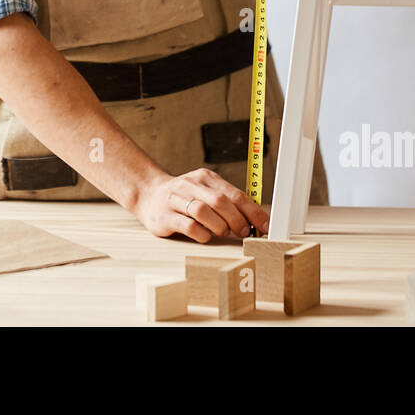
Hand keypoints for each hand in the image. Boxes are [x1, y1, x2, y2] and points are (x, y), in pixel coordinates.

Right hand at [132, 167, 270, 241]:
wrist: (149, 195)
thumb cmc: (184, 198)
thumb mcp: (205, 192)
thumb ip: (227, 202)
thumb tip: (256, 219)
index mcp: (206, 178)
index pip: (235, 194)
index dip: (253, 211)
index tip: (265, 226)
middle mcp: (191, 185)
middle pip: (220, 202)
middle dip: (237, 220)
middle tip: (244, 232)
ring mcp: (177, 200)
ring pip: (203, 211)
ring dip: (220, 226)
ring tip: (223, 232)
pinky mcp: (165, 216)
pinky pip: (188, 226)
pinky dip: (202, 234)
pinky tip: (205, 236)